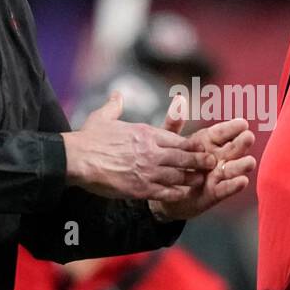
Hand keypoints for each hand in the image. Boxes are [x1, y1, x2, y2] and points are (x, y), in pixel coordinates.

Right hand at [62, 91, 217, 200]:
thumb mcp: (103, 117)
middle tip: (212, 164)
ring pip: (179, 175)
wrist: (76, 159)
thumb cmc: (89, 138)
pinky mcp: (140, 188)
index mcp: (146, 134)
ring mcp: (147, 171)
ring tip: (201, 181)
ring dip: (191, 178)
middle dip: (199, 161)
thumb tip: (117, 94)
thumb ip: (115, 106)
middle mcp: (151, 152)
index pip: (177, 139)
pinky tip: (183, 195)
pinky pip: (165, 192)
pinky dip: (176, 193)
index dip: (191, 145)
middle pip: (184, 157)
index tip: (200, 147)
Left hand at [149, 95, 255, 221]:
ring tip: (250, 162)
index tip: (242, 123)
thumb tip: (179, 98)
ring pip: (233, 168)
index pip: (223, 132)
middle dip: (241, 143)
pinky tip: (242, 181)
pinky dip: (233, 185)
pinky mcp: (215, 193)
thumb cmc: (171, 163)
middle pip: (233, 148)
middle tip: (249, 137)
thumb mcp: (168, 142)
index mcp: (208, 141)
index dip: (232, 128)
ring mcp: (218, 175)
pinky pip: (226, 188)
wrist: (163, 191)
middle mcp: (218, 157)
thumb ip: (174, 123)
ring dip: (242, 165)